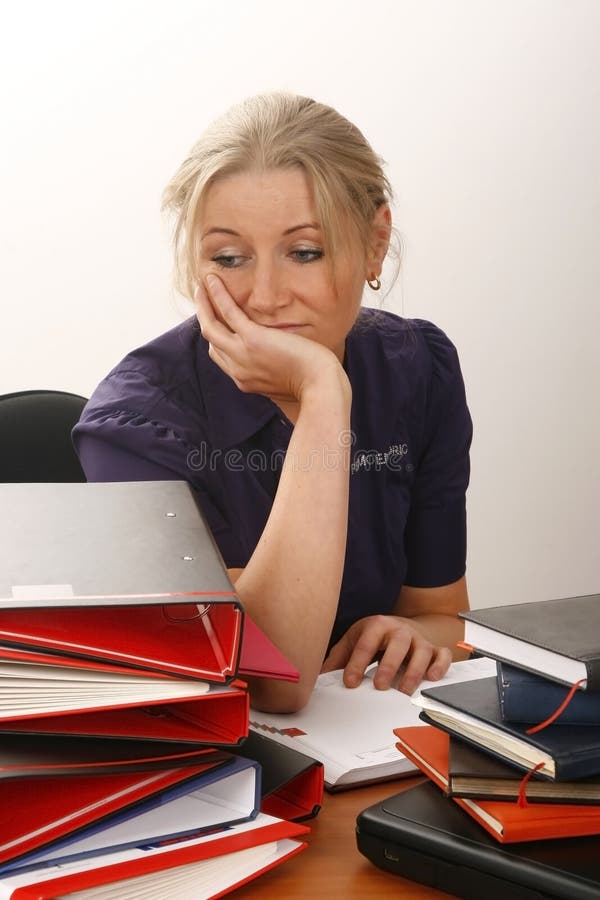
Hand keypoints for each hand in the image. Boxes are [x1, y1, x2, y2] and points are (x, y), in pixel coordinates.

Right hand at [195, 276, 341, 402]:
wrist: (320, 385)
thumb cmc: (312, 384)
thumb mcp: (286, 382)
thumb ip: (273, 372)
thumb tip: (277, 361)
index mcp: (245, 380)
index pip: (221, 357)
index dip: (216, 337)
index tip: (215, 320)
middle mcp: (238, 370)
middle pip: (211, 342)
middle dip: (204, 318)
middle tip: (202, 299)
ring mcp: (242, 355)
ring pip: (211, 327)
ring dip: (203, 304)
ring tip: (201, 286)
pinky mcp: (252, 340)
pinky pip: (228, 313)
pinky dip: (218, 295)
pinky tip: (212, 280)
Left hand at [321, 615, 451, 693]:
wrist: (405, 627)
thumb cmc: (376, 637)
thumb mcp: (355, 640)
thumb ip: (339, 658)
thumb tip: (318, 678)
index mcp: (376, 625)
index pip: (366, 643)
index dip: (357, 663)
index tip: (349, 682)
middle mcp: (399, 630)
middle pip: (397, 644)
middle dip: (388, 665)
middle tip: (379, 686)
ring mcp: (419, 639)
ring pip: (421, 651)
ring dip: (413, 671)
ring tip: (403, 691)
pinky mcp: (435, 649)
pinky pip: (442, 655)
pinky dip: (439, 666)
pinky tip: (431, 679)